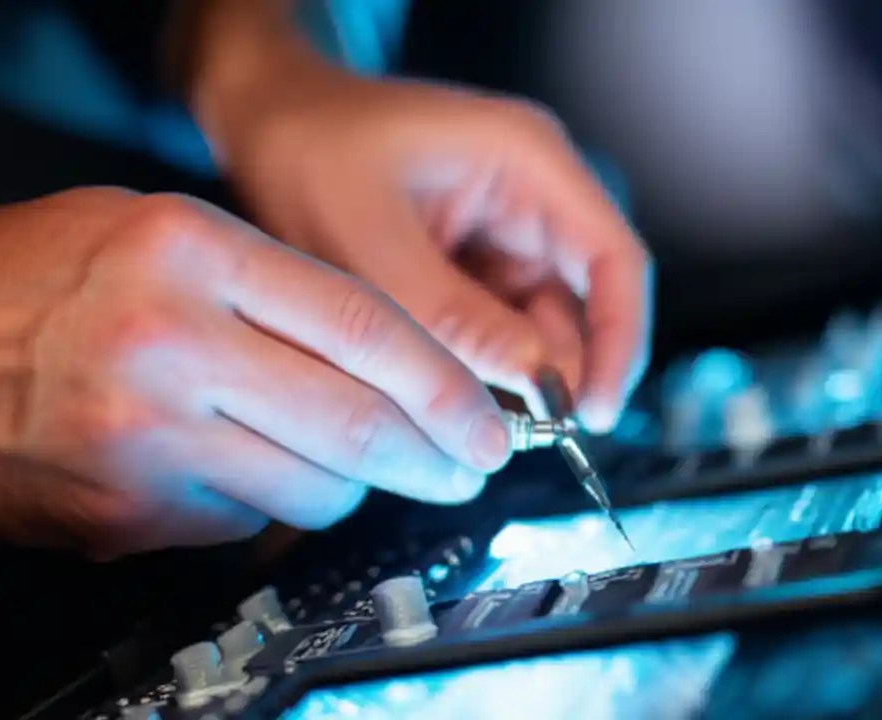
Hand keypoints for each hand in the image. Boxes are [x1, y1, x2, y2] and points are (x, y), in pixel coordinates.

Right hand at [0, 189, 510, 558]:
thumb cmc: (17, 273)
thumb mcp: (151, 228)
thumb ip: (266, 286)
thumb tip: (379, 360)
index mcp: (186, 251)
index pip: (362, 323)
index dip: (445, 384)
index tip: (488, 420)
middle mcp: (168, 343)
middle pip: (355, 421)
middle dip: (434, 457)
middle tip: (467, 466)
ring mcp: (141, 441)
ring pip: (310, 489)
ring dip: (354, 486)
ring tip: (353, 464)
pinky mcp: (119, 516)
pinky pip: (242, 523)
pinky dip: (267, 504)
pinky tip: (242, 470)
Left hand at [201, 66, 651, 431]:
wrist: (262, 122)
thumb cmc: (306, 150)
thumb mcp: (368, 238)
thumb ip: (451, 316)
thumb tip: (534, 387)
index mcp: (528, 162)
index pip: (615, 261)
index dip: (620, 344)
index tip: (592, 416)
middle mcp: (532, 197)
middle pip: (582, 307)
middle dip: (551, 376)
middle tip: (498, 436)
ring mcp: (504, 234)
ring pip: (536, 332)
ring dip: (505, 379)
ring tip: (446, 415)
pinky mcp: (473, 268)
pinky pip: (494, 333)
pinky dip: (471, 369)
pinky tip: (432, 392)